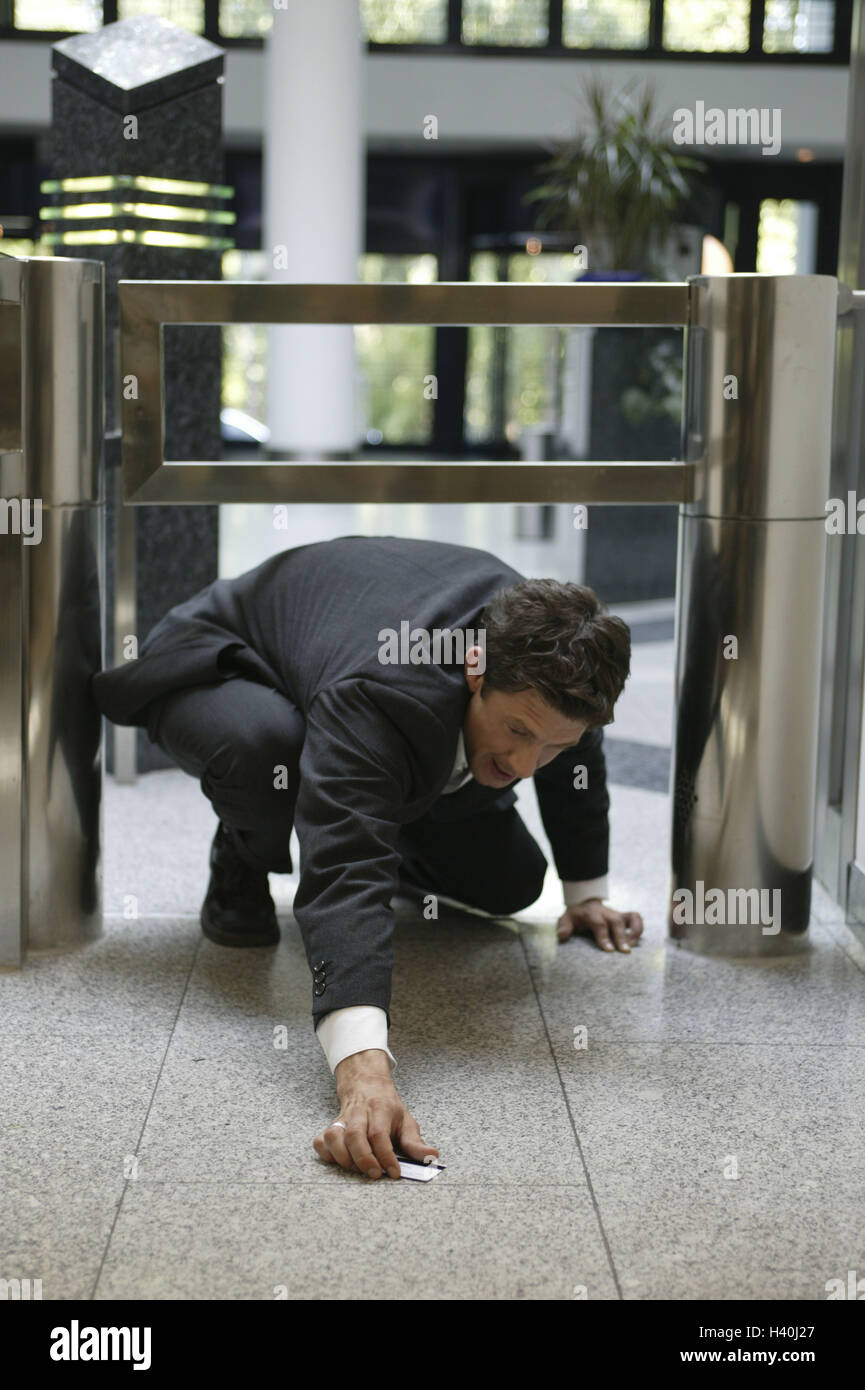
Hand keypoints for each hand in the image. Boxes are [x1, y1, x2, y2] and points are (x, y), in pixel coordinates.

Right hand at [313, 1048, 438, 1179]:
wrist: (366, 1085)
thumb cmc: (387, 1108)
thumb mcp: (406, 1121)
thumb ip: (416, 1143)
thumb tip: (433, 1156)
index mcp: (380, 1109)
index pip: (379, 1134)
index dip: (386, 1156)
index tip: (394, 1172)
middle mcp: (358, 1113)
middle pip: (355, 1135)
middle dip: (364, 1158)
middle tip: (374, 1174)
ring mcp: (341, 1119)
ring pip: (334, 1136)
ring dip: (343, 1157)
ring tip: (357, 1169)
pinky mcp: (330, 1126)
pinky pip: (321, 1140)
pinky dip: (327, 1154)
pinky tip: (340, 1161)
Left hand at [557, 899, 643, 952]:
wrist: (584, 903)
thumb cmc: (575, 916)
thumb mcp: (566, 919)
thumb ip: (564, 927)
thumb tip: (561, 936)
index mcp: (591, 914)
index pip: (599, 924)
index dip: (604, 937)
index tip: (609, 950)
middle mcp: (606, 913)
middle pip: (616, 922)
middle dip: (622, 937)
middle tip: (625, 951)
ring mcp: (616, 914)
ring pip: (631, 918)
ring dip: (634, 932)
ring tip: (632, 947)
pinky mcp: (624, 917)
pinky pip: (636, 918)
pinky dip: (639, 928)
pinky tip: (637, 943)